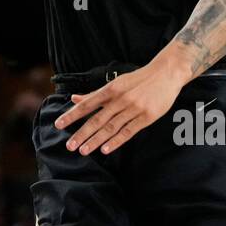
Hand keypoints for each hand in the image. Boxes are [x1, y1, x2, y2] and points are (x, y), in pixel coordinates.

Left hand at [54, 53, 190, 155]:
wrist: (166, 74)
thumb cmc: (138, 79)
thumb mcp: (115, 83)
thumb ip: (94, 94)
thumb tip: (74, 99)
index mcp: (110, 89)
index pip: (87, 104)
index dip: (72, 115)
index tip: (59, 125)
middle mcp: (120, 99)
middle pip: (97, 119)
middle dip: (81, 133)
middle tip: (69, 146)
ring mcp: (133, 109)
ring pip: (111, 127)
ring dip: (96, 140)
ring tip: (83, 151)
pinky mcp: (146, 117)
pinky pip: (128, 131)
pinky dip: (116, 141)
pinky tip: (105, 150)